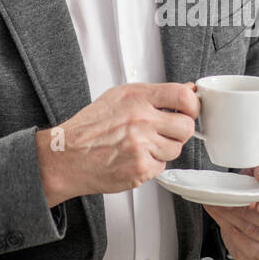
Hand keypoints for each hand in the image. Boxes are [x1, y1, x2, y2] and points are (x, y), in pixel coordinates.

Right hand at [36, 82, 197, 205]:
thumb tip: (187, 90)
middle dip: (180, 130)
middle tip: (166, 131)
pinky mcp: (140, 169)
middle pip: (186, 126)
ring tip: (143, 145)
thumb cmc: (90, 127)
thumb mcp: (120, 97)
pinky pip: (161, 166)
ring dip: (164, 149)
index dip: (192, 105)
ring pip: (176, 149)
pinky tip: (134, 158)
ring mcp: (141, 146)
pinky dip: (151, 164)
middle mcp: (140, 120)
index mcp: (136, 98)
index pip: (183, 97)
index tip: (190, 110)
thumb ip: (155, 95)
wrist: (66, 156)